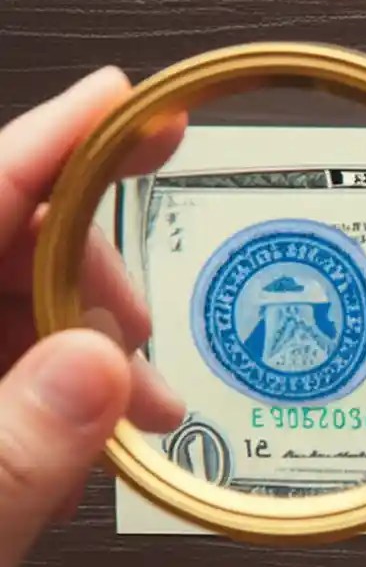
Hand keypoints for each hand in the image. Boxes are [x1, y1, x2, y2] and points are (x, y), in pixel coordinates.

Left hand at [0, 66, 186, 566]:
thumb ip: (11, 460)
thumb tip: (92, 368)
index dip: (44, 147)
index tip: (125, 106)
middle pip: (0, 253)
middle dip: (93, 271)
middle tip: (149, 309)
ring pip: (19, 314)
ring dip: (101, 342)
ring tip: (146, 392)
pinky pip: (30, 374)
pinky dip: (88, 389)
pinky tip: (115, 420)